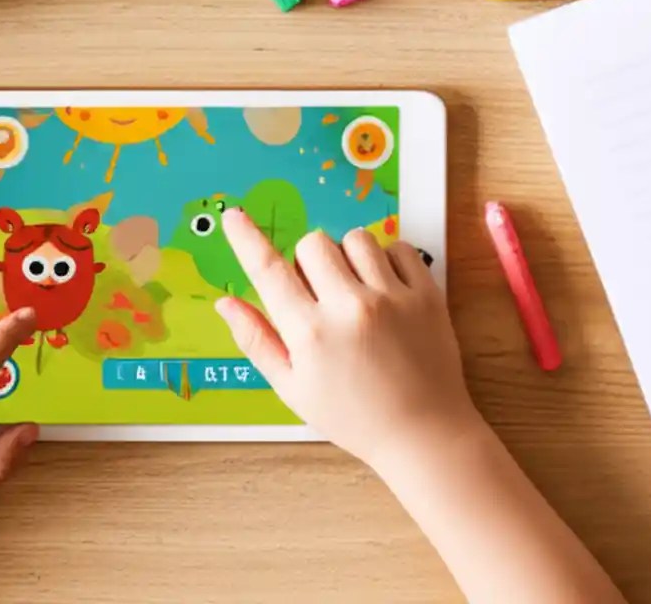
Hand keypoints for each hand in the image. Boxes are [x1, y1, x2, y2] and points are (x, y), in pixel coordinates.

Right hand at [215, 210, 480, 468]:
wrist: (423, 434)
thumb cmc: (353, 416)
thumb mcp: (292, 388)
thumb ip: (257, 340)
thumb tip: (224, 303)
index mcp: (310, 333)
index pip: (268, 270)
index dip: (246, 238)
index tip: (234, 216)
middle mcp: (349, 307)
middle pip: (313, 243)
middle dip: (307, 260)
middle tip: (319, 293)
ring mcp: (391, 298)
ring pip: (355, 238)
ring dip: (347, 256)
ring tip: (355, 290)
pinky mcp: (426, 294)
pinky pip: (397, 246)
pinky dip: (386, 259)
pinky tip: (384, 289)